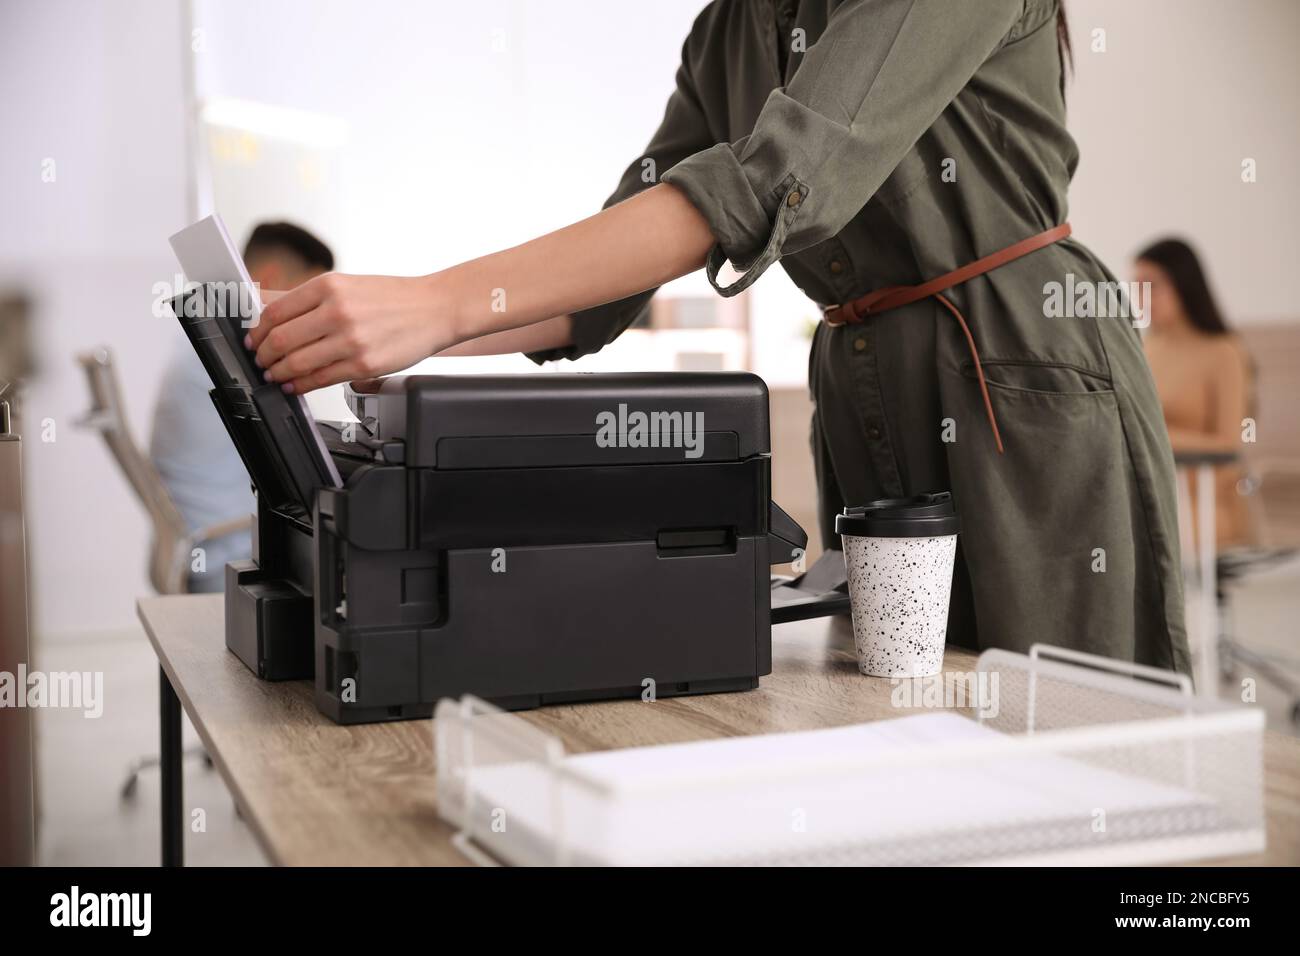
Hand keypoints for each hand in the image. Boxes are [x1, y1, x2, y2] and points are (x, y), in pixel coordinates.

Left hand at [247, 273, 449, 392]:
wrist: (435, 309)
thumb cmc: (394, 298)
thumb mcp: (349, 285)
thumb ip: (313, 301)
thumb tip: (274, 316)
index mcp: (329, 286)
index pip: (276, 312)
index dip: (258, 331)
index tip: (254, 340)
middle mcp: (337, 311)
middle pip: (281, 340)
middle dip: (264, 356)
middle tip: (261, 361)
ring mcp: (351, 340)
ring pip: (298, 363)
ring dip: (279, 373)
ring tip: (275, 375)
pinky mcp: (364, 364)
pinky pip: (321, 379)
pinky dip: (301, 385)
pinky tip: (296, 384)